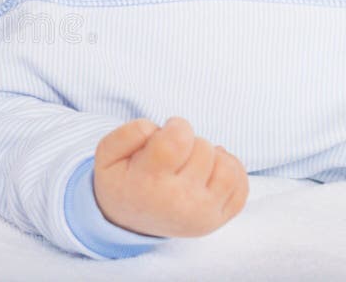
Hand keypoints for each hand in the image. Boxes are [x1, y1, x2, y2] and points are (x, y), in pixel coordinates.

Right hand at [93, 117, 248, 237]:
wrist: (127, 221)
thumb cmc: (120, 181)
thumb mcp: (105, 155)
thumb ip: (128, 133)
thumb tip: (158, 129)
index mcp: (150, 183)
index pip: (178, 139)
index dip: (176, 125)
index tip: (167, 130)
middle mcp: (181, 202)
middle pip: (203, 148)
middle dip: (188, 141)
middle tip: (171, 154)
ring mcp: (204, 213)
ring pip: (227, 166)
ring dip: (210, 155)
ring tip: (191, 161)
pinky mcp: (219, 219)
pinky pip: (241, 184)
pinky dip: (228, 169)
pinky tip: (209, 169)